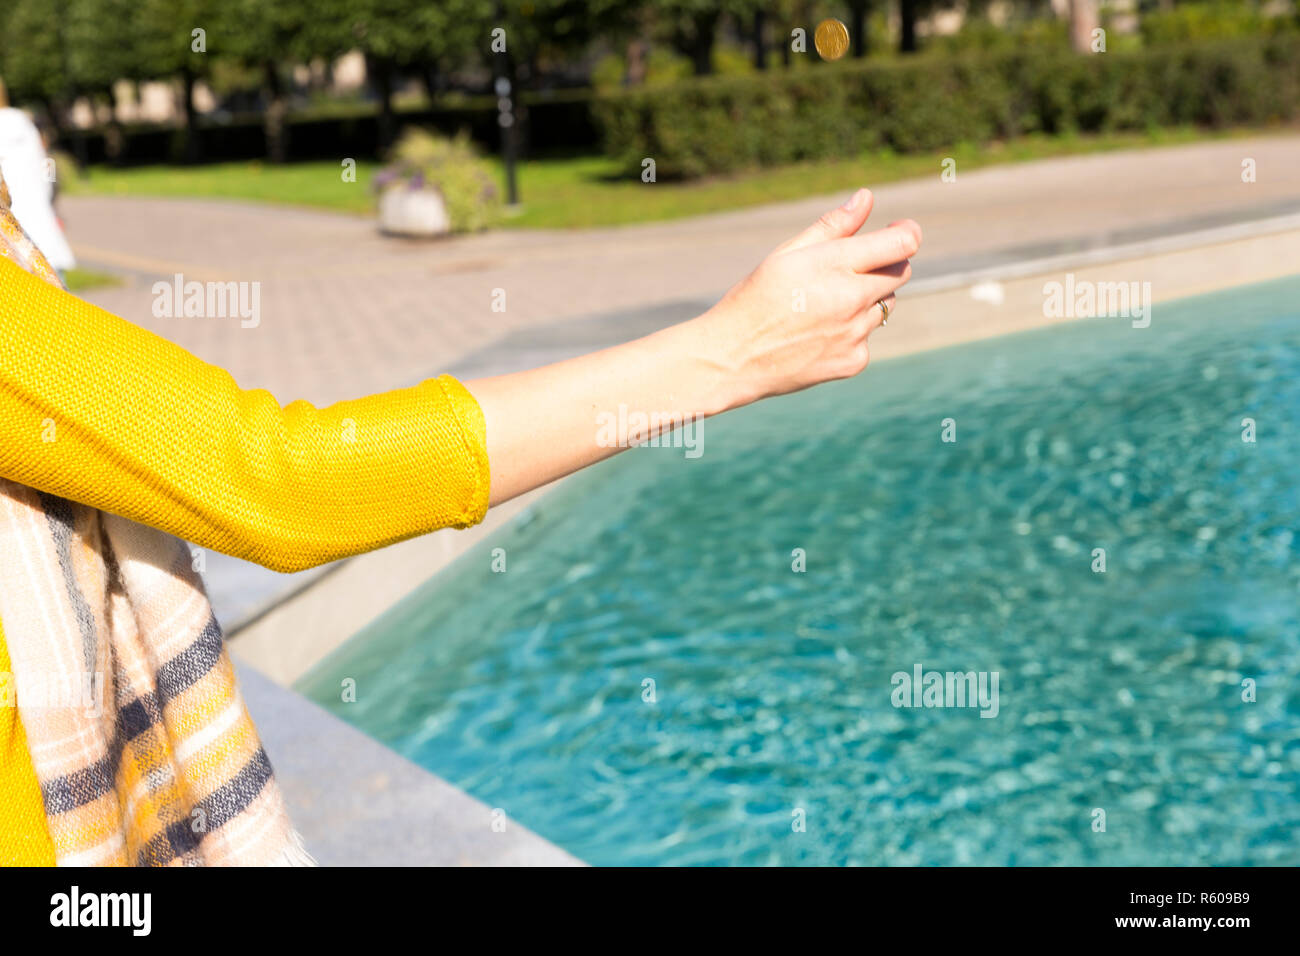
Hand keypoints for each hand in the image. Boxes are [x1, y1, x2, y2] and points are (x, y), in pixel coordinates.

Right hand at [695, 188, 920, 406]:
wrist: (732, 359)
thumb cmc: (754, 299)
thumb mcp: (786, 254)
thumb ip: (833, 226)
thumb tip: (866, 198)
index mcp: (834, 264)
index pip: (903, 243)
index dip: (907, 231)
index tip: (898, 229)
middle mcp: (851, 299)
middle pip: (901, 272)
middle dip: (887, 263)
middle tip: (852, 268)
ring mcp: (855, 333)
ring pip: (885, 305)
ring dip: (867, 299)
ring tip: (823, 306)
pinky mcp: (853, 361)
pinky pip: (867, 338)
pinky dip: (852, 332)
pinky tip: (818, 334)